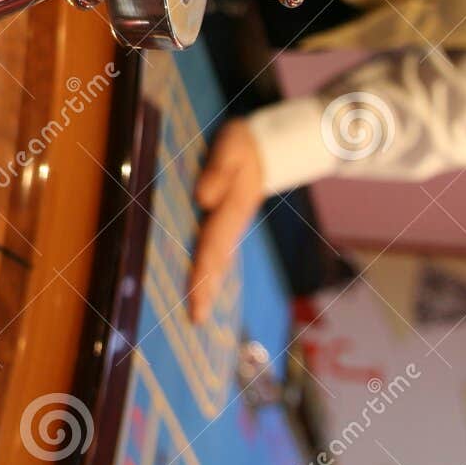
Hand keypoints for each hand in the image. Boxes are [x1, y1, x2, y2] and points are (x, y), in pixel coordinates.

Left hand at [186, 119, 266, 324]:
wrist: (269, 146)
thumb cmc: (244, 145)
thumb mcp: (232, 146)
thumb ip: (219, 170)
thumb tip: (203, 197)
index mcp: (231, 208)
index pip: (213, 244)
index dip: (203, 270)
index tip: (196, 296)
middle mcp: (233, 222)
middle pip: (218, 260)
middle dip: (207, 290)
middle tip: (196, 319)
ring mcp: (233, 224)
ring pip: (220, 260)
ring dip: (210, 285)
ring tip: (199, 313)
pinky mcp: (230, 222)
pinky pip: (220, 252)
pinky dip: (213, 271)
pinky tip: (207, 286)